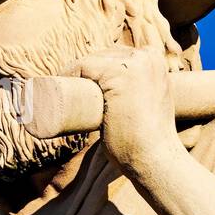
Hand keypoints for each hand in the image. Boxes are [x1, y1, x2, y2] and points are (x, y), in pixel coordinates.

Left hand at [65, 47, 181, 173]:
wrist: (154, 158)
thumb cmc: (148, 140)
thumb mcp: (146, 105)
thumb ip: (136, 94)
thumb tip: (113, 99)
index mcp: (156, 61)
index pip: (117, 56)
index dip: (95, 69)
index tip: (79, 86)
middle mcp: (148, 56)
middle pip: (103, 56)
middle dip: (84, 71)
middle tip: (67, 91)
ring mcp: (135, 63)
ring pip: (92, 60)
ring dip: (74, 73)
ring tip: (61, 92)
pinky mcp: (118, 74)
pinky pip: (83, 66)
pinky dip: (69, 73)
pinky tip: (59, 83)